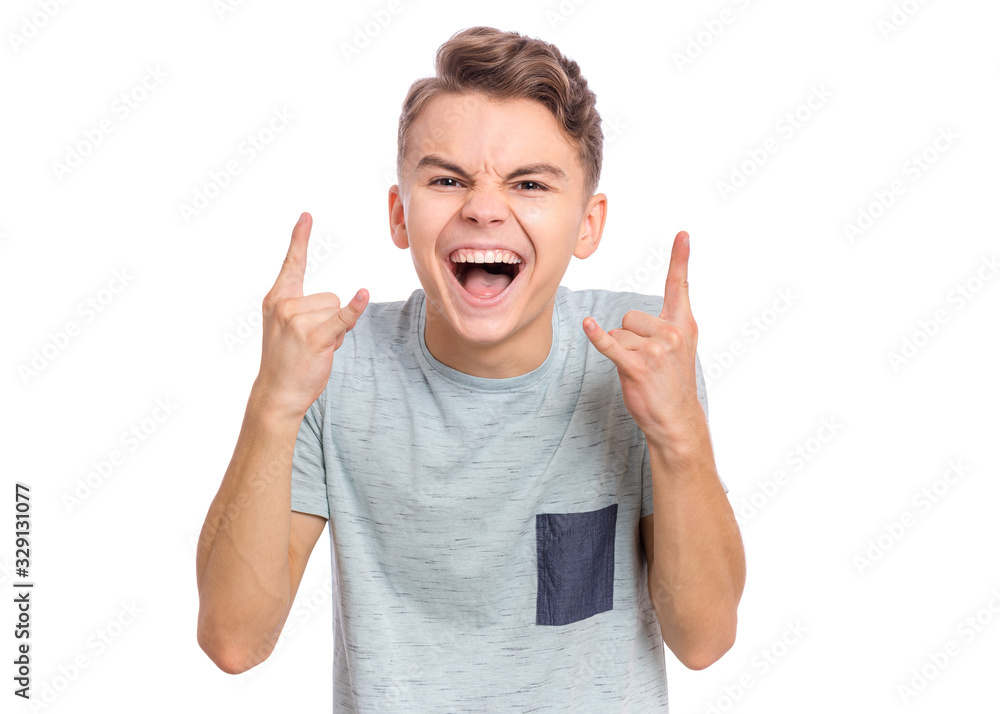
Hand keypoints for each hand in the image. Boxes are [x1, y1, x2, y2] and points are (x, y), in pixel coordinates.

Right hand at [254, 212, 368, 420]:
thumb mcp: (286, 328)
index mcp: (276, 299)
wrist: (277, 393)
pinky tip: (363, 295)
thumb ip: (306, 309)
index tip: (307, 216)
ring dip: (335, 331)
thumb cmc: (286, 361)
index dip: (300, 239)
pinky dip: (354, 309)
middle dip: (328, 320)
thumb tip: (345, 303)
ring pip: (336, 310)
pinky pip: (342, 317)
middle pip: (329, 296)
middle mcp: (284, 305)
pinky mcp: (315, 336)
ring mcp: (298, 320)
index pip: (292, 264)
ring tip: (314, 349)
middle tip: (310, 342)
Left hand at [583, 231, 702, 449]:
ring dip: (622, 351)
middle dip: (630, 336)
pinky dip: (598, 337)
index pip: (680, 286)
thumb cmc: (672, 383)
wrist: (676, 420)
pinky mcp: (636, 366)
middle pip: (630, 315)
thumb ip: (665, 326)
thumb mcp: (680, 349)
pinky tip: (588, 325)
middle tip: (647, 361)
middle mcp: (672, 333)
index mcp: (684, 325)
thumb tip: (632, 319)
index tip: (682, 234)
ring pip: (619, 333)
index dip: (680, 259)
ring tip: (640, 371)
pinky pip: (611, 344)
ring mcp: (655, 350)